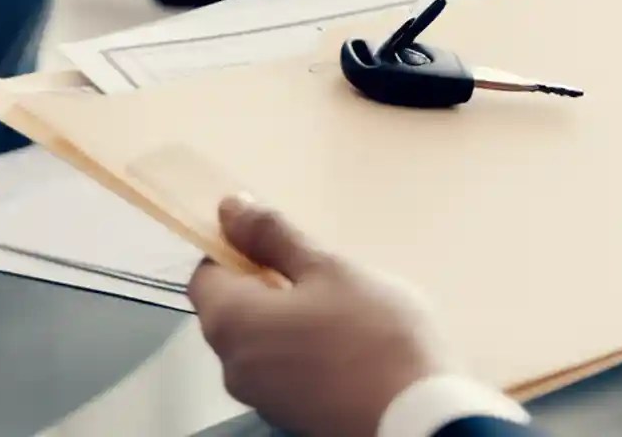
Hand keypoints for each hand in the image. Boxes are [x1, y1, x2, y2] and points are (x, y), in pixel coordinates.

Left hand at [189, 200, 451, 436]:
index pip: (206, 273)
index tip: (280, 242)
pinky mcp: (290, 416)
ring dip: (289, 318)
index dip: (236, 249)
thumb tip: (229, 207)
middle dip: (268, 284)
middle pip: (233, 310)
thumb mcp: (328, 269)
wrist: (415, 417)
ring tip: (343, 308)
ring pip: (261, 341)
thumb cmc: (373, 333)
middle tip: (323, 274)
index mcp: (231, 322)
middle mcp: (232, 366)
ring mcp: (260, 398)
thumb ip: (274, 237)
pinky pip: (283, 370)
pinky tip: (348, 344)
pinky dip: (303, 350)